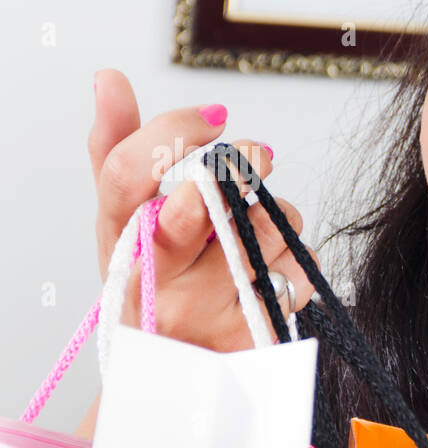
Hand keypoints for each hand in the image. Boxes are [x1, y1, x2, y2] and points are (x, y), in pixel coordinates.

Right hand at [88, 69, 315, 351]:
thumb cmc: (155, 279)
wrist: (180, 370)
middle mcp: (156, 279)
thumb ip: (118, 147)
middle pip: (207, 201)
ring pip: (267, 230)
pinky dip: (295, 262)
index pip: (129, 173)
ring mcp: (205, 312)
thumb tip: (108, 77)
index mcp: (120, 240)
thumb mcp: (125, 220)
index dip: (173, 131)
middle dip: (242, 167)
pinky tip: (272, 274)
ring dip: (278, 216)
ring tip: (260, 231)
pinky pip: (298, 272)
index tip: (214, 116)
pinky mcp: (252, 335)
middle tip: (259, 153)